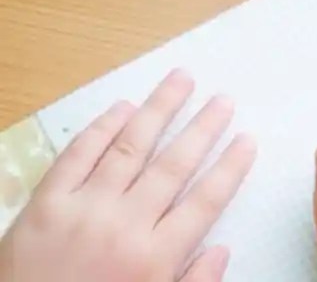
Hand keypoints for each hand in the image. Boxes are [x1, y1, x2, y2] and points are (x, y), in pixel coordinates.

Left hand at [0, 70, 257, 281]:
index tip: (246, 141)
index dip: (230, 168)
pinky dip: (102, 129)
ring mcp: (84, 210)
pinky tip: (123, 109)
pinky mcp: (45, 204)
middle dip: (203, 129)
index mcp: (155, 258)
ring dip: (159, 111)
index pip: (205, 201)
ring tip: (180, 81)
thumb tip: (221, 250)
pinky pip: (78, 156)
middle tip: (223, 100)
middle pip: (174, 166)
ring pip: (130, 148)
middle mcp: (125, 226)